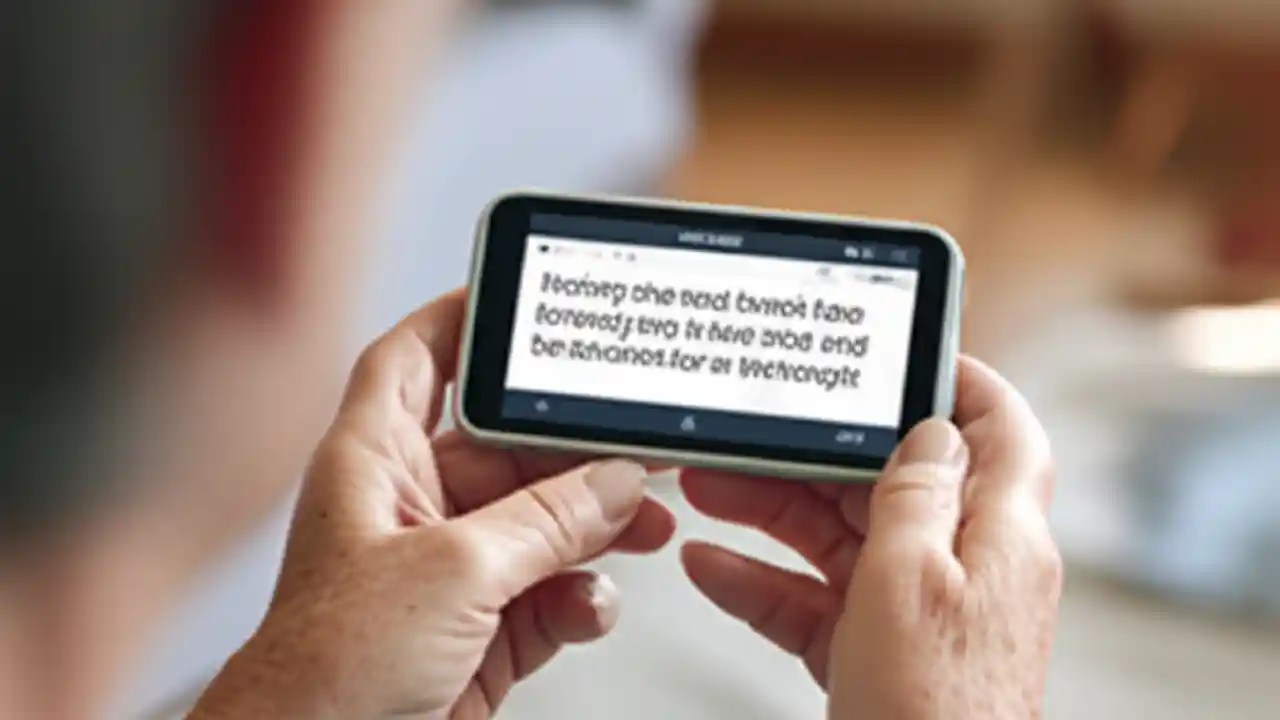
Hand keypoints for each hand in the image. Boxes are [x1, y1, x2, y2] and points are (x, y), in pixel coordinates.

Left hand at [190, 290, 674, 719]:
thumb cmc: (324, 675)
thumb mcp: (451, 573)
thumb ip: (545, 523)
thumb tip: (615, 485)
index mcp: (373, 465)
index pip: (412, 360)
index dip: (460, 318)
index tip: (519, 295)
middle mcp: (411, 510)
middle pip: (506, 448)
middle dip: (573, 447)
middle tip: (633, 437)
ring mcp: (448, 574)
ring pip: (541, 524)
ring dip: (597, 525)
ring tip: (645, 522)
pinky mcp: (479, 632)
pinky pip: (550, 593)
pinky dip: (582, 597)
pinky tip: (593, 601)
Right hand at [680, 356, 1060, 718]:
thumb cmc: (934, 715)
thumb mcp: (911, 582)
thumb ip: (916, 496)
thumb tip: (928, 433)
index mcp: (998, 538)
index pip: (1001, 432)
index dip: (961, 381)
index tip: (907, 350)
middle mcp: (966, 569)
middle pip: (891, 483)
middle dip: (816, 456)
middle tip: (752, 435)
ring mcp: (920, 613)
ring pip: (844, 538)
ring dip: (774, 514)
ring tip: (709, 491)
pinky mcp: (878, 652)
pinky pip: (817, 599)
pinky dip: (765, 581)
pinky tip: (712, 567)